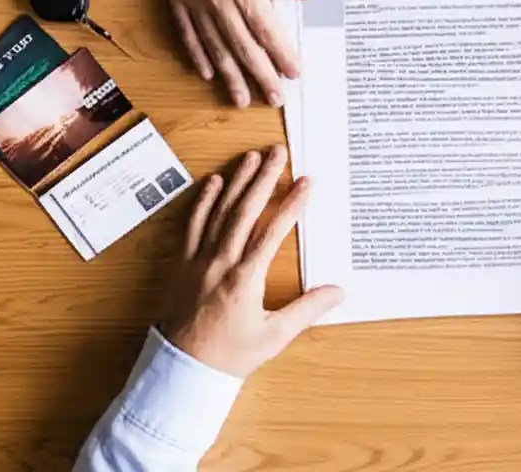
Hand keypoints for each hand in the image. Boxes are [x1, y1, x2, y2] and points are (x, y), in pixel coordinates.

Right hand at [149, 0, 308, 107]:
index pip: (267, 30)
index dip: (281, 55)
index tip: (294, 73)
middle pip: (243, 47)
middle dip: (261, 75)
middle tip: (275, 98)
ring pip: (215, 47)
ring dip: (230, 76)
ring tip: (242, 98)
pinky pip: (187, 32)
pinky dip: (197, 55)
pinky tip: (207, 72)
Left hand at [161, 145, 343, 377]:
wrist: (182, 368)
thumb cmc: (229, 355)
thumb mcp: (274, 336)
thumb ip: (307, 309)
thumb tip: (338, 292)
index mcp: (245, 278)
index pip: (273, 231)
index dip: (291, 204)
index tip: (305, 182)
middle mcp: (220, 262)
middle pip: (244, 211)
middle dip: (263, 178)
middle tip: (278, 152)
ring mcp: (198, 260)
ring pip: (218, 212)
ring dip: (236, 182)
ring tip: (251, 157)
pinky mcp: (182, 264)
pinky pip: (191, 225)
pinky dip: (201, 202)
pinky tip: (211, 182)